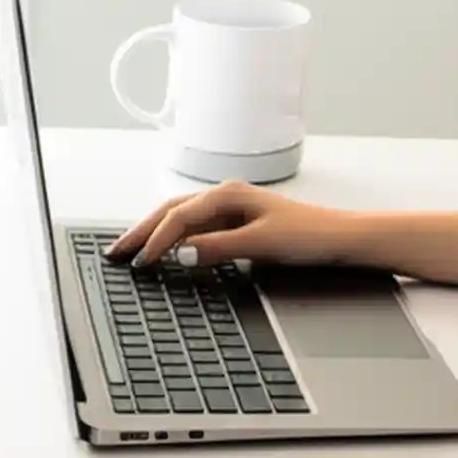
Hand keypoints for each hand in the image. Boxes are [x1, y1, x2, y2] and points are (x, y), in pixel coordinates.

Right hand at [106, 180, 355, 267]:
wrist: (341, 237)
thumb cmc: (308, 235)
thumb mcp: (259, 244)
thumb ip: (217, 247)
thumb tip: (180, 253)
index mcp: (228, 195)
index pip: (178, 217)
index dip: (155, 240)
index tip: (139, 262)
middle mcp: (228, 196)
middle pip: (173, 211)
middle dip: (143, 230)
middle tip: (116, 251)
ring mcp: (235, 208)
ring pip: (184, 218)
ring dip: (158, 233)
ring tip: (134, 250)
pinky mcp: (243, 223)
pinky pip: (200, 228)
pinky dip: (179, 238)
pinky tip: (172, 251)